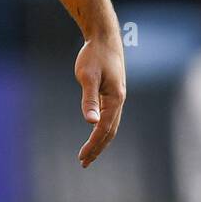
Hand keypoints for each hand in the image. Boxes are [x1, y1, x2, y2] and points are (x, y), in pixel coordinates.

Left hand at [74, 35, 125, 167]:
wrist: (104, 38)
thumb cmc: (94, 55)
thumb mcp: (88, 76)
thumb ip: (89, 99)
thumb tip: (90, 122)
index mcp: (115, 99)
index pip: (104, 128)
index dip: (93, 144)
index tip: (82, 157)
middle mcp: (118, 101)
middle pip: (110, 131)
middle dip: (98, 148)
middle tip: (84, 163)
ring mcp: (116, 98)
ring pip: (110, 125)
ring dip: (100, 141)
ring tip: (88, 154)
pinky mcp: (112, 93)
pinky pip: (108, 117)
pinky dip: (101, 129)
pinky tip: (94, 132)